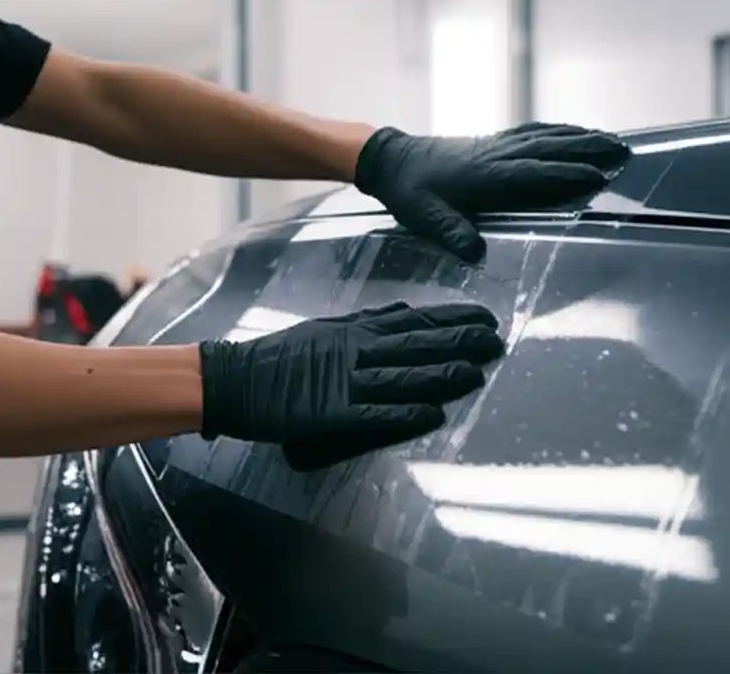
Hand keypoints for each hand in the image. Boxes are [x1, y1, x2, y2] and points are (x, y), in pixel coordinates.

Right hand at [199, 301, 503, 470]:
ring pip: (402, 377)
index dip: (453, 320)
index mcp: (355, 331)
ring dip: (440, 376)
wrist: (235, 380)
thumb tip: (407, 313)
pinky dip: (404, 413)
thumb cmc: (281, 357)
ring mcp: (344, 382)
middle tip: (494, 341)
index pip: (414, 322)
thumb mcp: (327, 329)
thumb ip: (369, 323)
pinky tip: (430, 415)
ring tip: (474, 375)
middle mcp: (355, 351)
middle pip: (416, 345)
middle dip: (458, 342)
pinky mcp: (331, 414)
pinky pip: (374, 413)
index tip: (486, 317)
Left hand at [354, 122, 630, 261]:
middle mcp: (497, 154)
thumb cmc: (410, 193)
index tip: (598, 177)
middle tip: (623, 152)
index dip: (567, 174)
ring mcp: (496, 144)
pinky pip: (533, 131)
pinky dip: (558, 130)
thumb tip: (474, 252)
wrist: (391, 160)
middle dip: (588, 148)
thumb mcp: (424, 218)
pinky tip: (573, 133)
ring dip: (580, 136)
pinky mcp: (492, 141)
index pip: (535, 172)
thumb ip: (450, 233)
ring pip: (546, 135)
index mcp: (486, 175)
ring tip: (612, 140)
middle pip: (550, 147)